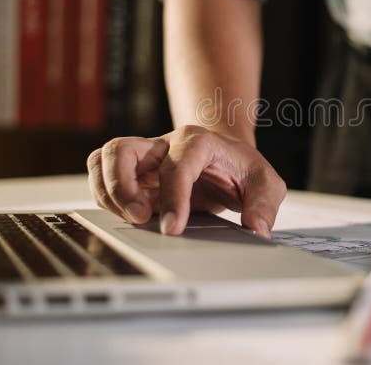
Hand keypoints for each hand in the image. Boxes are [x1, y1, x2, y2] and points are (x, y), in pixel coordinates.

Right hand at [86, 125, 285, 236]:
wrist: (230, 158)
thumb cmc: (244, 169)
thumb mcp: (267, 183)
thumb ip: (265, 203)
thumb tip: (257, 228)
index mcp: (198, 142)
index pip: (176, 165)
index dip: (172, 197)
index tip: (173, 228)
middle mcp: (165, 145)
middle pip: (122, 150)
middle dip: (122, 187)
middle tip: (139, 218)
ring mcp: (146, 158)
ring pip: (104, 159)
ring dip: (108, 191)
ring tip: (130, 218)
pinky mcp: (134, 175)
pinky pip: (103, 176)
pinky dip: (105, 197)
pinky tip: (126, 216)